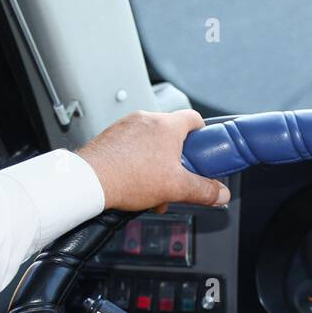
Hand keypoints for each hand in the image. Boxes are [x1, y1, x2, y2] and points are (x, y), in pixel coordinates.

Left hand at [76, 110, 230, 211]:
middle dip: (178, 158)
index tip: (204, 149)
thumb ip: (204, 191)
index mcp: (167, 126)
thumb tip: (220, 193)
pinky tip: (135, 182)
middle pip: (172, 134)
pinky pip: (132, 145)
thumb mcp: (176, 188)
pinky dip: (138, 161)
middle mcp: (147, 119)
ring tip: (154, 186)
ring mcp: (126, 125)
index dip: (203, 134)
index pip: (194, 119)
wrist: (91, 181)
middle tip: (178, 177)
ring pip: (151, 141)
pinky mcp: (111, 136)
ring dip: (157, 162)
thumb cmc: (129, 178)